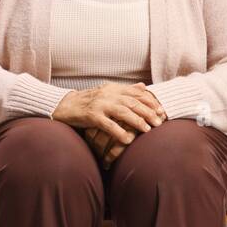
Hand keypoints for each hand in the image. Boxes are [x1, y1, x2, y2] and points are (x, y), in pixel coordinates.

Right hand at [52, 83, 166, 167]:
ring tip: (147, 130)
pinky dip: (119, 132)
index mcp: (113, 89)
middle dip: (148, 112)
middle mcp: (108, 95)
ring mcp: (99, 105)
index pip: (137, 93)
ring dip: (137, 121)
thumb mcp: (107, 93)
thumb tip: (143, 86)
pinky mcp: (91, 116)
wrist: (64, 105)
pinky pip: (108, 125)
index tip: (161, 110)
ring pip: (123, 112)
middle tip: (159, 122)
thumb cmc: (87, 102)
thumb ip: (125, 90)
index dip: (151, 102)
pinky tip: (127, 140)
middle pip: (133, 102)